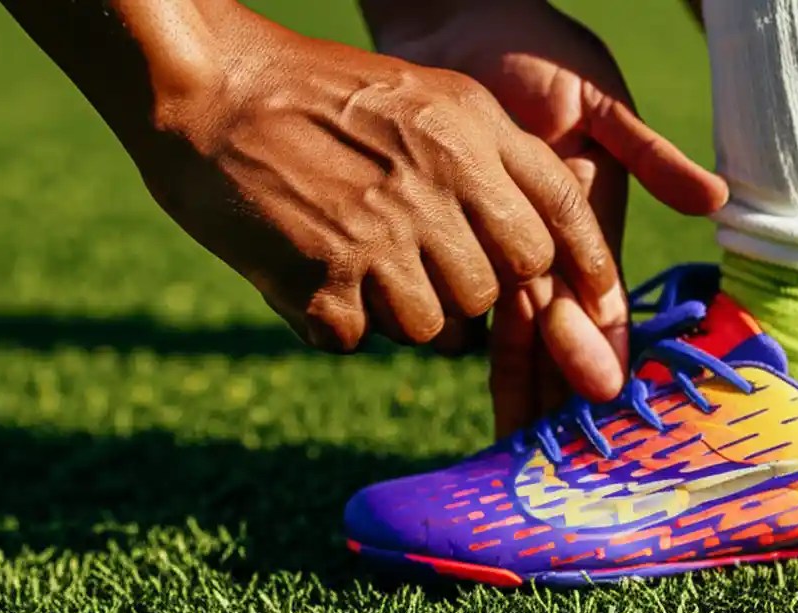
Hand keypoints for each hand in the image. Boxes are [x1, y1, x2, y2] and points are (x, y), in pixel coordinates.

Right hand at [123, 3, 629, 364]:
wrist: (204, 89)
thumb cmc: (311, 95)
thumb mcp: (421, 95)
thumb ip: (486, 156)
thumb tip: (533, 248)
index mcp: (470, 131)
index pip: (562, 214)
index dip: (587, 270)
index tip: (592, 313)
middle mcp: (440, 182)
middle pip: (495, 290)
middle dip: (462, 293)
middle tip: (410, 263)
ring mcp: (384, 234)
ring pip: (435, 330)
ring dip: (396, 313)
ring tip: (350, 262)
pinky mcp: (326, 279)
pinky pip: (358, 340)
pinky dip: (332, 320)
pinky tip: (305, 273)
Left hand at [364, 0, 727, 435]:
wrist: (466, 30)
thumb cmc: (540, 59)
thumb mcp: (601, 106)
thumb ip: (649, 156)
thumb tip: (713, 197)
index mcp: (588, 224)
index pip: (602, 302)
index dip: (605, 347)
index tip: (607, 397)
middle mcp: (547, 246)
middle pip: (556, 332)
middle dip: (559, 388)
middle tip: (555, 450)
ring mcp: (503, 247)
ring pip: (514, 330)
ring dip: (521, 384)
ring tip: (517, 442)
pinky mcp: (460, 238)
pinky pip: (468, 299)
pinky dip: (472, 341)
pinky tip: (471, 382)